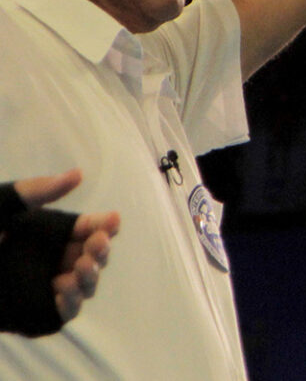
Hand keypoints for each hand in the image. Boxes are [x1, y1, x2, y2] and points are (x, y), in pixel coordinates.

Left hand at [13, 169, 119, 324]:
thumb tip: (79, 174)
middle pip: (93, 257)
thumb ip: (38, 191)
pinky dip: (70, 303)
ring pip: (85, 285)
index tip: (111, 220)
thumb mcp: (2, 205)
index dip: (104, 224)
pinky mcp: (35, 313)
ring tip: (80, 267)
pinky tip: (64, 289)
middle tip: (96, 243)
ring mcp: (45, 288)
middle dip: (101, 250)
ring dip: (90, 277)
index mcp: (51, 234)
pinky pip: (63, 312)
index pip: (89, 228)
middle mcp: (53, 260)